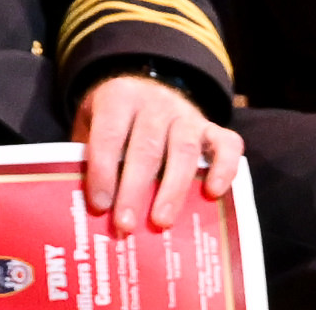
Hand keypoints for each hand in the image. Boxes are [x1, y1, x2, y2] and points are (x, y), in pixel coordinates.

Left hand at [70, 70, 240, 236]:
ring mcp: (187, 114)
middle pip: (146, 147)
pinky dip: (223, 169)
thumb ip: (89, 156)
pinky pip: (227, 146)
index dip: (103, 170)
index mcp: (118, 97)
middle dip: (135, 189)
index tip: (99, 205)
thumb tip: (90, 207)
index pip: (109, 134)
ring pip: (184, 151)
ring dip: (173, 189)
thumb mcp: (92, 125)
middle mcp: (154, 103)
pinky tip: (213, 194)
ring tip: (161, 222)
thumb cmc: (115, 123)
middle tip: (126, 224)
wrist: (146, 91)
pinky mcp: (212, 128)